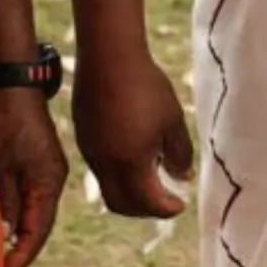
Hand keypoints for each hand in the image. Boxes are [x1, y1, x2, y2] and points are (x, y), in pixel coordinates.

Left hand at [0, 87, 68, 266]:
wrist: (11, 80)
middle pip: (39, 226)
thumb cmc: (2, 119)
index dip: (20, 256)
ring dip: (15, 233)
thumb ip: (2, 201)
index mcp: (48, 182)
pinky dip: (13, 214)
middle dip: (18, 250)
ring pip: (32, 213)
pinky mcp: (36, 162)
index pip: (38, 232)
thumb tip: (4, 236)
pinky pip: (27, 197)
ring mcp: (46, 170)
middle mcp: (52, 180)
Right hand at [72, 46, 193, 217]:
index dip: (166, 209)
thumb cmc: (146, 86)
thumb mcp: (172, 120)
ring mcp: (90, 151)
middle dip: (144, 209)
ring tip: (151, 174)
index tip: (180, 204)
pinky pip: (99, 167)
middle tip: (164, 199)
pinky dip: (117, 173)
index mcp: (130, 164)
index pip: (148, 203)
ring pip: (108, 186)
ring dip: (130, 190)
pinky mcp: (83, 136)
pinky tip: (133, 153)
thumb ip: (180, 154)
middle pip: (121, 204)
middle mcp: (105, 164)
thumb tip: (183, 177)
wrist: (109, 57)